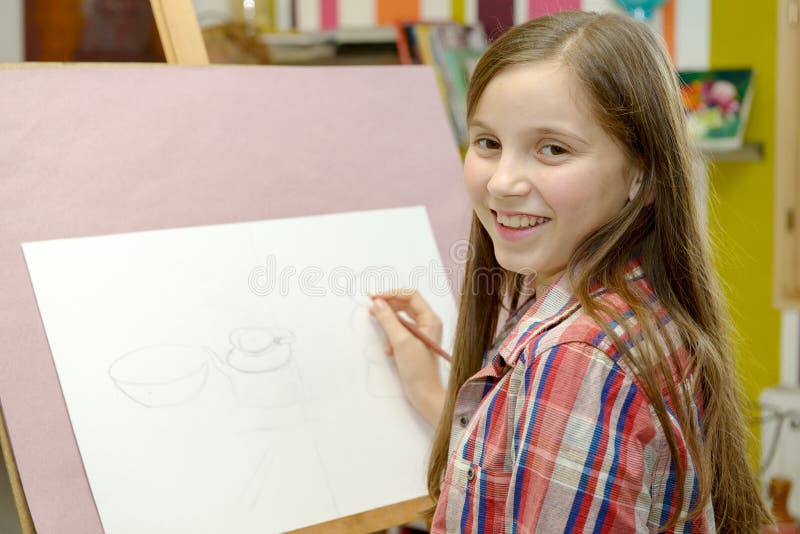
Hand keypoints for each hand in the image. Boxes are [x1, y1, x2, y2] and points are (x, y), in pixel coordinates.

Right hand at [369, 289, 445, 425]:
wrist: (425, 394)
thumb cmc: (418, 369)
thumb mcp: (400, 341)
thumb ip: (388, 320)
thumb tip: (377, 303)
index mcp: (430, 319)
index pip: (410, 295)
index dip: (392, 294)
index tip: (375, 298)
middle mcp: (428, 323)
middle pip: (405, 305)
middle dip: (388, 306)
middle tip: (371, 309)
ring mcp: (421, 333)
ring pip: (401, 319)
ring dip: (389, 324)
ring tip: (380, 331)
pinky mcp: (414, 344)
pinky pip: (400, 332)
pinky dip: (391, 337)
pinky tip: (388, 349)